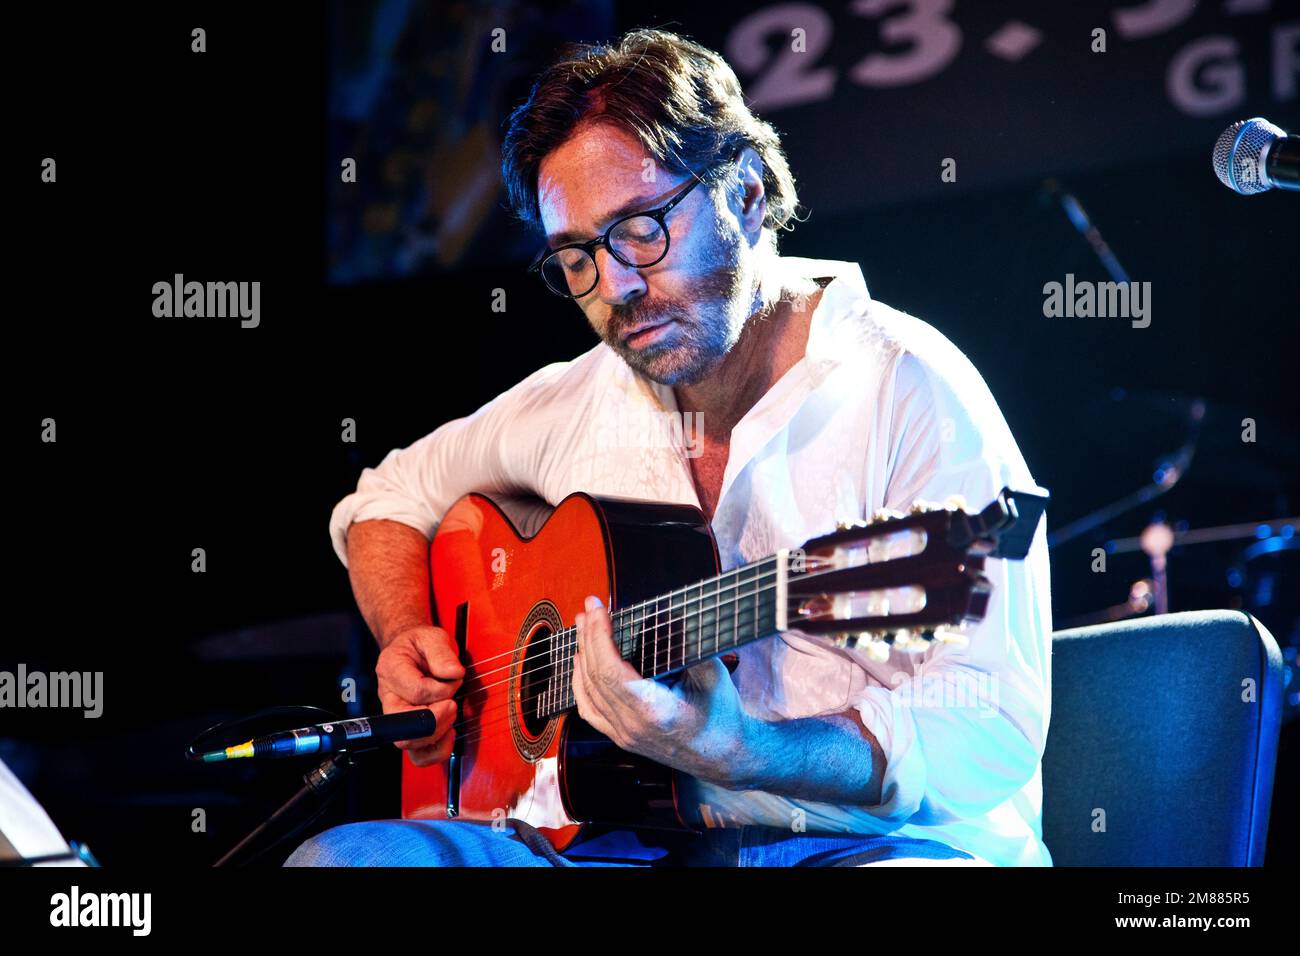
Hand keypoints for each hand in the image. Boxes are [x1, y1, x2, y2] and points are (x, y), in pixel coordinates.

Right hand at [375, 625, 464, 766]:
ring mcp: (396, 717)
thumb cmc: (420, 646)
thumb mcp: (432, 637)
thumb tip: (453, 674)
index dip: (441, 690)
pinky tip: (449, 732)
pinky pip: (419, 755)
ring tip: (450, 713)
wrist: (411, 651)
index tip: (454, 679)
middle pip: (405, 728)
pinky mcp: (408, 730)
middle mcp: (388, 697)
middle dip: (437, 719)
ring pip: (410, 746)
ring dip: (438, 734)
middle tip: (452, 703)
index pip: (415, 691)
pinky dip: (438, 750)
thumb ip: (442, 653)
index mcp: (391, 669)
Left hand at [571, 595, 750, 785]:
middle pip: (594, 676)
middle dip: (588, 637)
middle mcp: (631, 726)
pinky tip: (582, 663)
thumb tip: (668, 614)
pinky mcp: (621, 737)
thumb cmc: (722, 717)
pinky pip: (589, 710)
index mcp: (652, 710)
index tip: (597, 610)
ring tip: (583, 626)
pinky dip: (581, 683)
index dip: (598, 635)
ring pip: (587, 692)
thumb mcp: (712, 675)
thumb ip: (688, 646)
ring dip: (583, 655)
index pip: (609, 670)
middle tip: (588, 609)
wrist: (725, 756)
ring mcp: (623, 735)